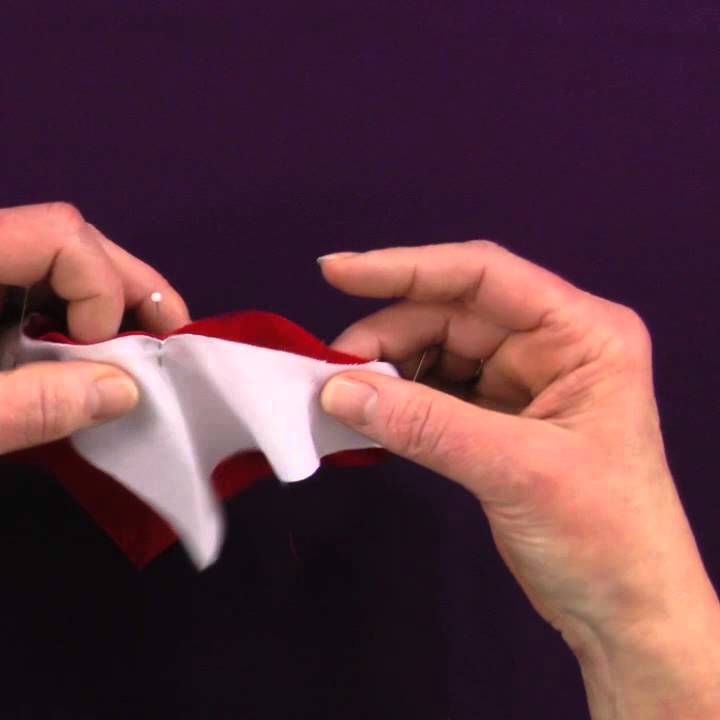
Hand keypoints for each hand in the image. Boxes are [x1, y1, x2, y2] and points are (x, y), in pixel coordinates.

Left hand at [0, 202, 189, 560]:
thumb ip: (40, 405)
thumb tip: (124, 389)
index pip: (50, 233)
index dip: (102, 283)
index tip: (111, 352)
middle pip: (54, 240)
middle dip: (115, 285)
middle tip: (168, 332)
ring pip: (41, 267)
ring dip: (91, 306)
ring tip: (132, 352)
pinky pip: (16, 299)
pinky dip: (57, 327)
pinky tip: (79, 362)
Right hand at [317, 242, 719, 717]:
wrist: (628, 613)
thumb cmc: (602, 534)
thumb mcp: (515, 470)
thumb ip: (425, 424)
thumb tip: (336, 389)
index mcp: (583, 335)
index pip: (483, 277)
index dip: (405, 268)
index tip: (334, 273)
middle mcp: (554, 346)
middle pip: (451, 313)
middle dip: (387, 336)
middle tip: (328, 371)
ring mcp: (525, 383)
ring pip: (436, 351)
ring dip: (386, 369)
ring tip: (339, 396)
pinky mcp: (500, 421)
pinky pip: (434, 391)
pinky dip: (396, 401)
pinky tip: (364, 415)